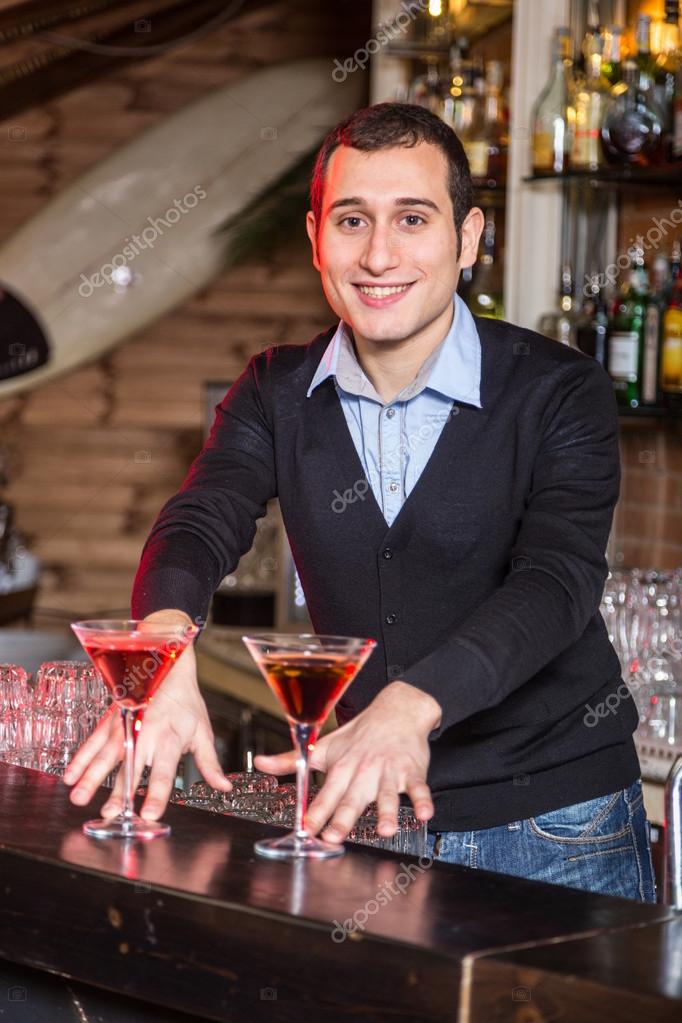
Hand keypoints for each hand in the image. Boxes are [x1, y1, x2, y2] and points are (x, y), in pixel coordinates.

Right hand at [63, 610, 231, 817]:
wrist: (166, 665)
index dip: (157, 793)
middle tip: (110, 814)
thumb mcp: (203, 731)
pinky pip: (93, 742)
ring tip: (79, 798)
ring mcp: (124, 727)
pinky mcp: (111, 722)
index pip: (164, 771)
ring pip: (106, 756)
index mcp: (169, 739)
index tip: (150, 813)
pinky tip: (69, 776)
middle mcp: (144, 734)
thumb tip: (224, 787)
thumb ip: (210, 763)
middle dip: (119, 792)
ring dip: (92, 778)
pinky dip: (80, 759)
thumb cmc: (186, 702)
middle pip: (130, 767)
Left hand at [254, 681, 440, 843]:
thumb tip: (259, 763)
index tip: (306, 829)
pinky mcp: (411, 770)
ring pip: (386, 794)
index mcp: (341, 768)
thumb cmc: (359, 735)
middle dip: (343, 818)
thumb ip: (292, 760)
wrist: (396, 710)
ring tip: (385, 830)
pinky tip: (425, 814)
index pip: (326, 793)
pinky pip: (418, 787)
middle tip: (334, 837)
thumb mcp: (324, 747)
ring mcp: (388, 771)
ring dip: (387, 812)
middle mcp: (363, 771)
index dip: (315, 811)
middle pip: (352, 798)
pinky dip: (423, 800)